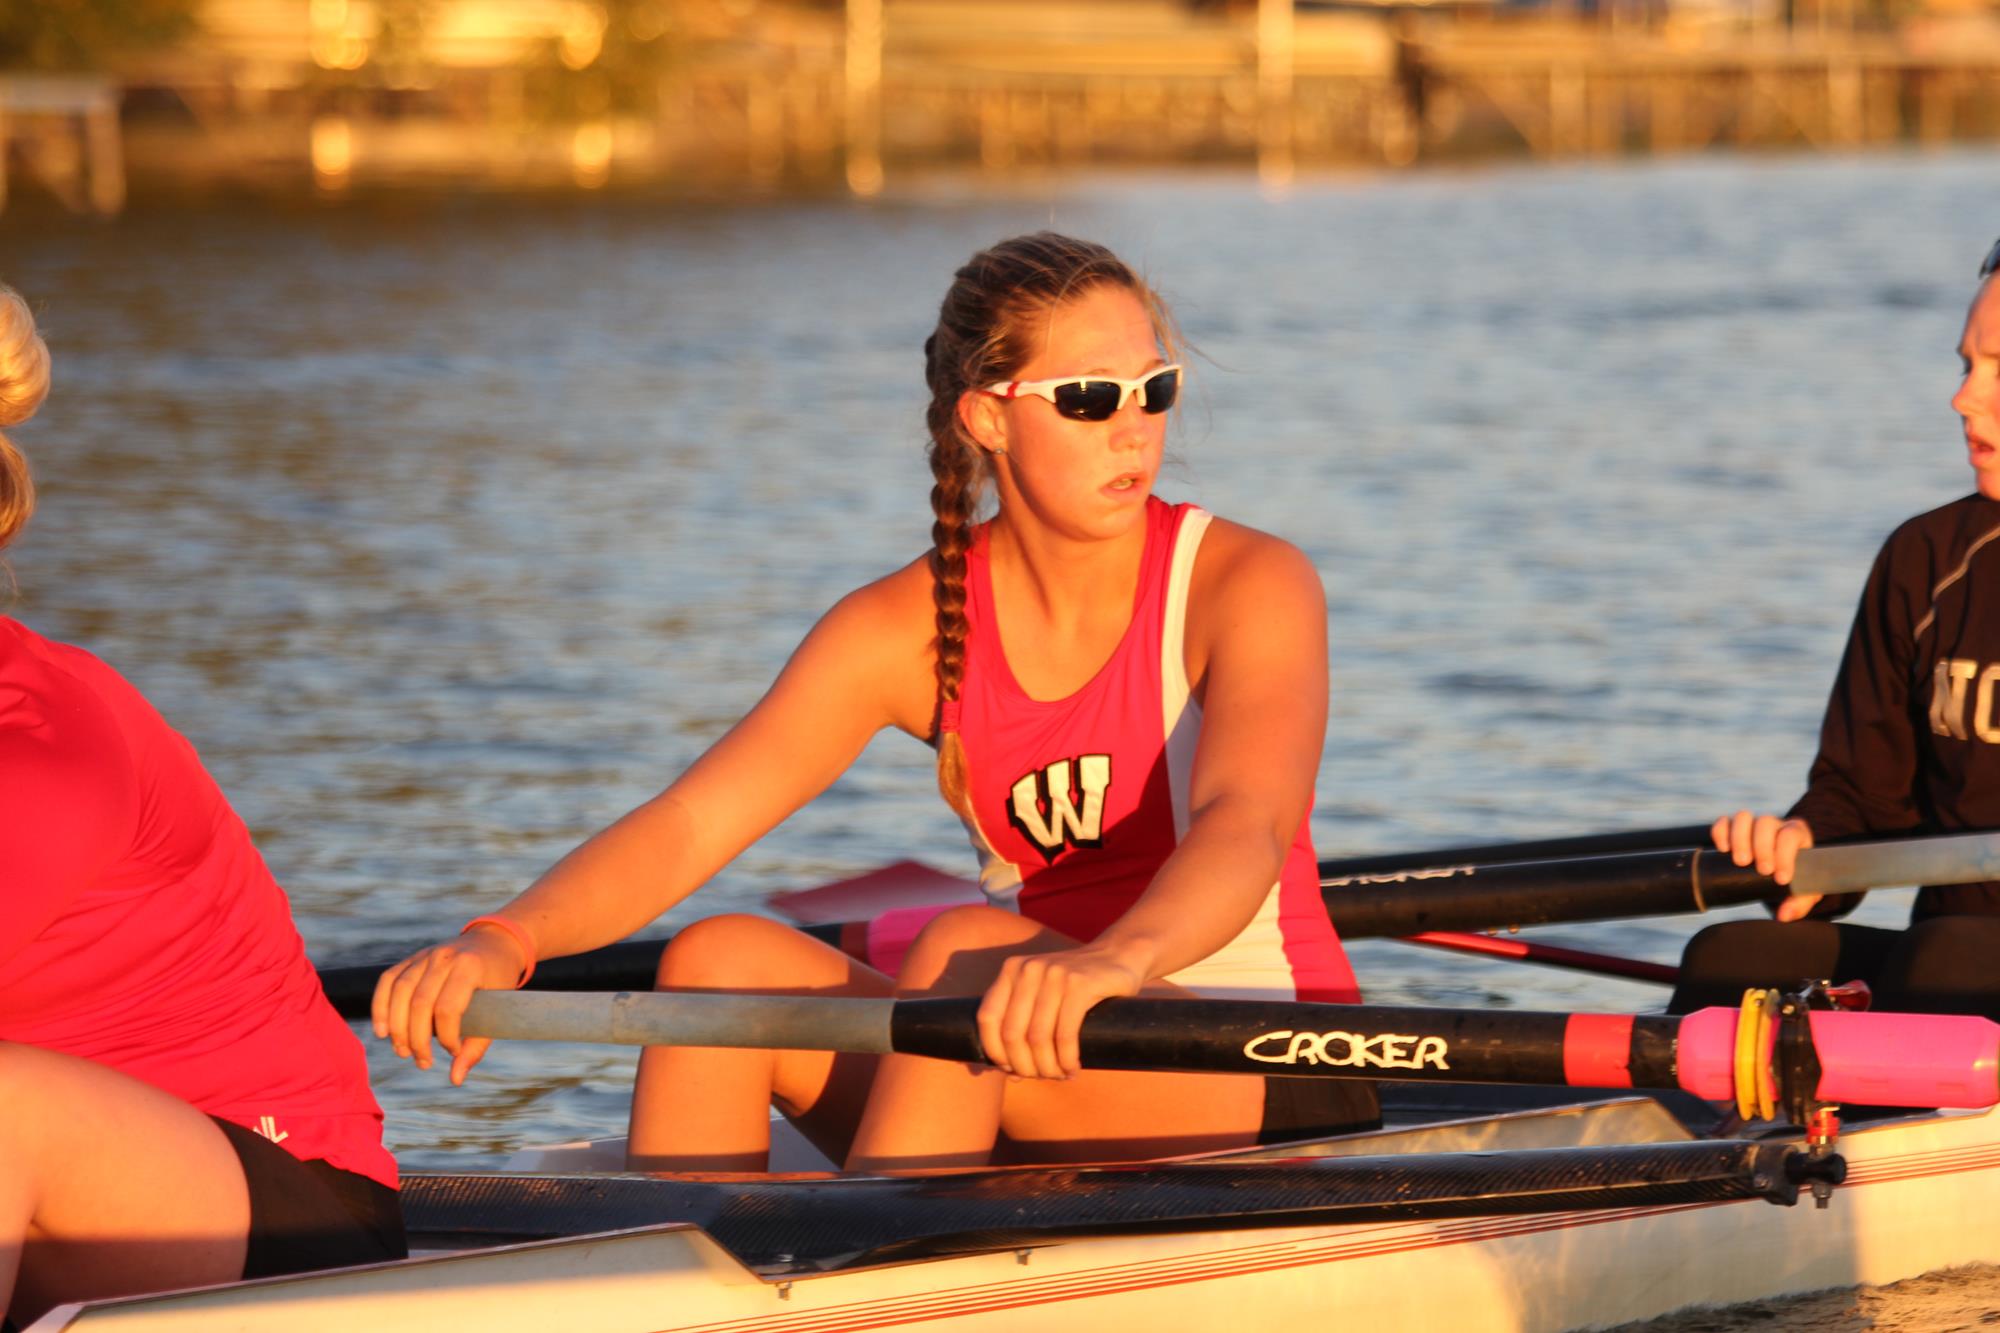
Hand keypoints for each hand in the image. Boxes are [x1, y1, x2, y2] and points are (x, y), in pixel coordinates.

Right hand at [371, 925, 529, 1084]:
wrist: (494, 943)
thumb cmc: (498, 980)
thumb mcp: (499, 1008)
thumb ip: (477, 1045)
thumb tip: (455, 1079)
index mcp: (469, 967)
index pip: (447, 1008)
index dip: (446, 1037)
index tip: (453, 1052)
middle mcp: (444, 957)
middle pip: (419, 1003)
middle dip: (417, 1039)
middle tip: (423, 1062)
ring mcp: (425, 955)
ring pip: (399, 992)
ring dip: (396, 1027)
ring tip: (403, 1052)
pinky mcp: (412, 958)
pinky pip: (388, 980)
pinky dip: (380, 1005)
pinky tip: (382, 1031)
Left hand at [975, 945, 1147, 1080]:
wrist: (1118, 955)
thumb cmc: (1076, 985)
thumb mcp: (1042, 995)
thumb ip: (1023, 1026)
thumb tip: (1010, 1074)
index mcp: (1011, 970)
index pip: (987, 1017)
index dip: (995, 1050)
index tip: (1011, 1069)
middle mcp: (1028, 970)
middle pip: (1012, 1033)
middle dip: (1025, 1066)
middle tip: (1042, 1077)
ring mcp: (1054, 975)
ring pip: (1038, 1038)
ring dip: (1048, 1067)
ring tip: (1060, 1076)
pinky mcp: (1080, 985)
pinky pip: (1065, 1035)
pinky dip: (1067, 1060)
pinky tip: (1073, 1069)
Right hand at [1712, 810, 1817, 921]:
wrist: (1780, 869)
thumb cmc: (1796, 879)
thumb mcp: (1805, 892)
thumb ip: (1799, 903)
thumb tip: (1783, 915)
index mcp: (1797, 833)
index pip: (1790, 835)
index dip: (1785, 855)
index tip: (1780, 879)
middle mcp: (1774, 824)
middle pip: (1765, 822)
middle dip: (1762, 847)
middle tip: (1761, 871)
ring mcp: (1753, 824)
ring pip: (1743, 817)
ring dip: (1739, 838)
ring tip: (1739, 862)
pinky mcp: (1733, 828)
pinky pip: (1724, 821)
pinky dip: (1720, 832)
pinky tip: (1722, 850)